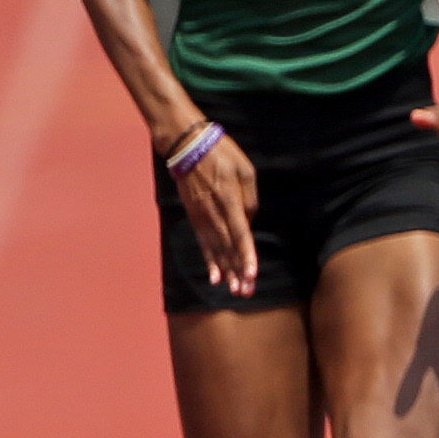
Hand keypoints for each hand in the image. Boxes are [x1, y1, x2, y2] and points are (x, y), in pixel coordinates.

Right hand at [170, 127, 260, 296]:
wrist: (187, 145)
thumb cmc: (222, 154)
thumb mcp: (245, 170)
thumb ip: (250, 198)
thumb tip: (249, 220)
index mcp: (229, 200)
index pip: (240, 234)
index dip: (246, 256)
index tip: (251, 274)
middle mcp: (214, 212)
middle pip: (228, 247)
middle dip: (237, 271)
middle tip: (246, 292)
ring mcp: (201, 216)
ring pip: (215, 248)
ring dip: (225, 270)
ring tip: (233, 289)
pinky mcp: (194, 215)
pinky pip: (203, 242)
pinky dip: (209, 259)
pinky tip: (214, 276)